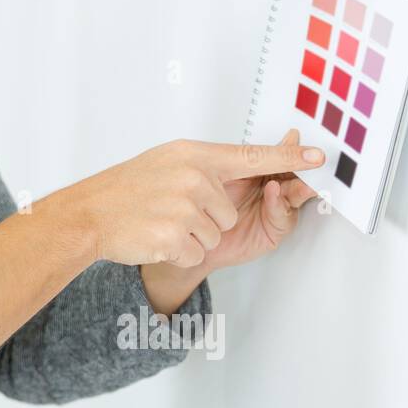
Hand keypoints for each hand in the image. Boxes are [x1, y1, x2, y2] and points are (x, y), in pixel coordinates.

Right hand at [81, 135, 325, 267]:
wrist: (88, 214)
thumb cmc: (126, 189)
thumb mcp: (168, 162)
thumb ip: (206, 166)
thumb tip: (249, 168)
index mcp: (194, 155)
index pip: (252, 155)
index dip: (289, 156)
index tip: (319, 156)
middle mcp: (193, 177)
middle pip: (230, 210)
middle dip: (208, 218)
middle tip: (171, 209)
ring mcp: (184, 206)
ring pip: (216, 233)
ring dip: (193, 236)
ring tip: (161, 222)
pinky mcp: (176, 236)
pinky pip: (198, 251)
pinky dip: (180, 251)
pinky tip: (156, 238)